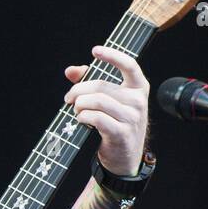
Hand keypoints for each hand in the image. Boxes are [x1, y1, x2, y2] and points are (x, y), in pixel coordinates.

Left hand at [64, 45, 149, 175]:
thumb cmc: (115, 124)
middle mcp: (138, 101)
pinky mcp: (121, 133)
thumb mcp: (108, 101)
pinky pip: (96, 118)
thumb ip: (90, 82)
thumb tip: (71, 71)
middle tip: (69, 98)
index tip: (95, 50)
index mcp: (139, 87)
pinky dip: (83, 117)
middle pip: (101, 86)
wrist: (124, 158)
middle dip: (78, 90)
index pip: (130, 64)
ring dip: (79, 105)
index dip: (112, 55)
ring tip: (76, 110)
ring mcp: (132, 118)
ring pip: (97, 101)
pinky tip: (81, 119)